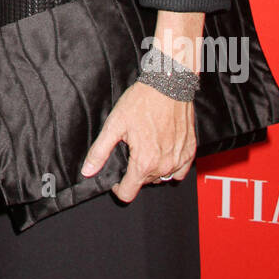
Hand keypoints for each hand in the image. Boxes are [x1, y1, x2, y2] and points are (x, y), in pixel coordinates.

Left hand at [80, 80, 195, 203]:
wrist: (168, 85)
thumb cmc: (142, 102)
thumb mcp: (114, 125)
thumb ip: (100, 151)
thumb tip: (88, 171)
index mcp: (144, 163)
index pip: (128, 193)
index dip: (118, 188)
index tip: (116, 178)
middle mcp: (164, 166)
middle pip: (145, 183)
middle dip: (135, 172)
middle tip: (131, 150)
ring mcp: (179, 160)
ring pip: (161, 177)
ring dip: (152, 170)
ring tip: (146, 149)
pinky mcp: (190, 151)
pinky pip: (180, 170)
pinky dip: (171, 166)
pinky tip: (164, 152)